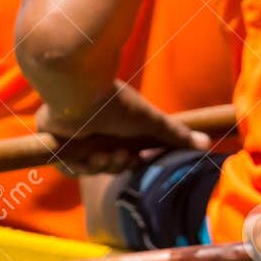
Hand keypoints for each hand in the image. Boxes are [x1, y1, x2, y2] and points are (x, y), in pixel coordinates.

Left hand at [36, 81, 209, 174]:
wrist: (81, 92)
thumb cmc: (116, 103)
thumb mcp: (150, 122)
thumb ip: (175, 135)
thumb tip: (206, 144)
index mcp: (114, 128)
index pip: (124, 156)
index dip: (131, 162)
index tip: (137, 158)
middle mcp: (94, 132)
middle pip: (106, 165)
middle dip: (115, 164)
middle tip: (118, 155)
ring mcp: (73, 137)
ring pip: (87, 168)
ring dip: (98, 165)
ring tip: (102, 153)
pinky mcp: (53, 141)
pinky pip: (66, 166)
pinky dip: (77, 164)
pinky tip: (85, 154)